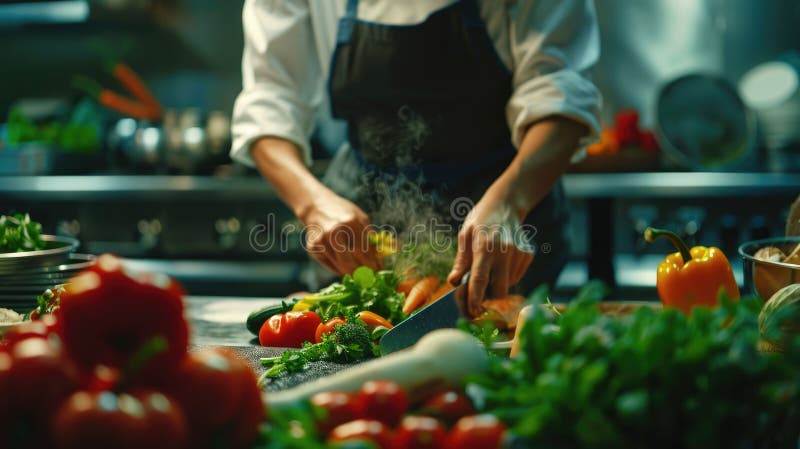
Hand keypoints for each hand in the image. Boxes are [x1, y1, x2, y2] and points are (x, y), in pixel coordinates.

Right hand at [299, 190, 382, 274]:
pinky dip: (341, 269)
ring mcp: (321, 241)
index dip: (374, 265)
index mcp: (350, 222)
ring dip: (353, 273)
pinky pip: (331, 266)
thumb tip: (379, 259)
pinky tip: (346, 264)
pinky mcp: (312, 248)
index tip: (380, 271)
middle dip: (363, 274)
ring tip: (361, 272)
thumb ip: (370, 237)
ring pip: (341, 268)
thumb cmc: (342, 212)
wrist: (316, 206)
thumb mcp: (360, 218)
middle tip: (371, 277)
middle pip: (351, 264)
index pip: (365, 252)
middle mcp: (334, 233)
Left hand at [446, 191, 533, 316]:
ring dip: (497, 284)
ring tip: (490, 266)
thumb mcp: (465, 235)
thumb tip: (454, 282)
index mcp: (484, 245)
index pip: (479, 279)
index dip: (475, 298)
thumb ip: (461, 261)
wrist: (507, 203)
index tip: (472, 310)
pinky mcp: (528, 254)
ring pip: (509, 285)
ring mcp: (519, 253)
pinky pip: (517, 277)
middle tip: (479, 294)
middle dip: (489, 297)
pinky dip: (507, 276)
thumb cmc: (481, 219)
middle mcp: (504, 251)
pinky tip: (502, 260)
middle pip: (500, 290)